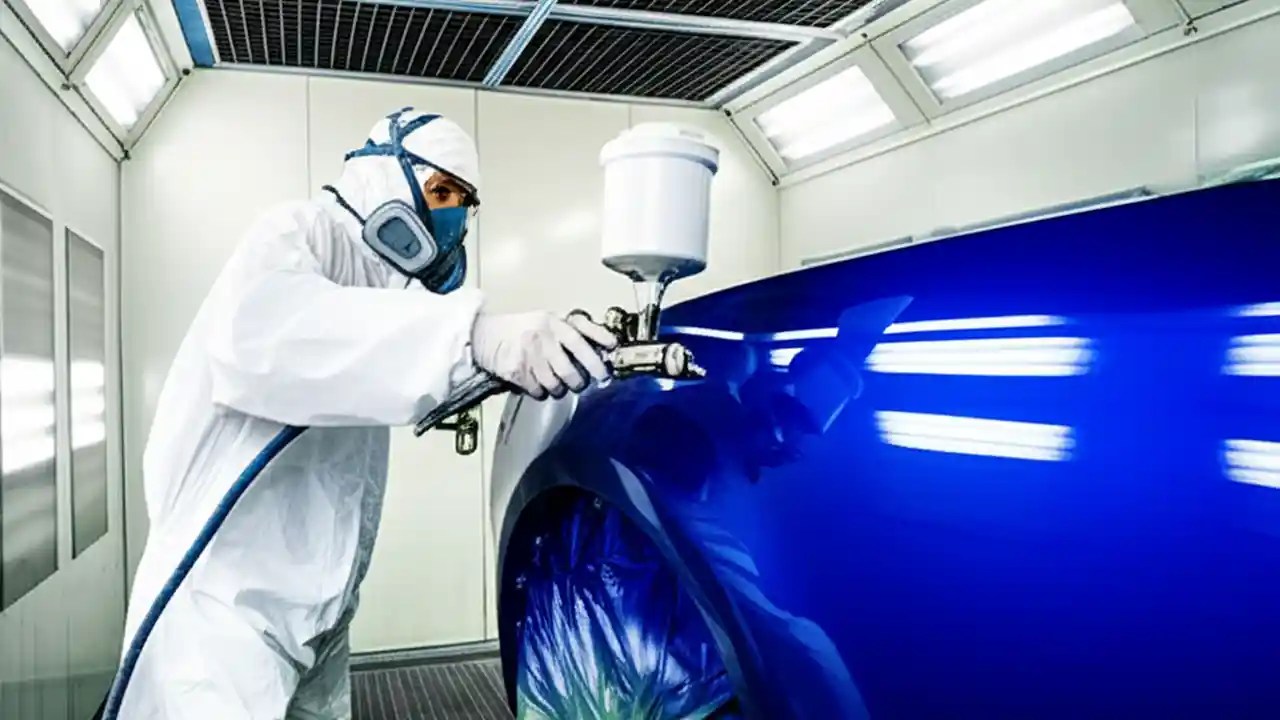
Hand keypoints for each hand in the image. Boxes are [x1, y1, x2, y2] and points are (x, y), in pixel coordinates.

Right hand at [471, 311, 617, 398]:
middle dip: (584, 381)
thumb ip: (571, 332)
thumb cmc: (522, 329)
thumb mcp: (547, 320)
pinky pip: (540, 392)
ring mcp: (530, 356)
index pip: (582, 332)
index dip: (601, 340)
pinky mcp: (518, 373)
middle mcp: (544, 338)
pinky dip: (543, 392)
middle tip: (585, 382)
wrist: (484, 335)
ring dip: (562, 389)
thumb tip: (603, 351)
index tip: (613, 348)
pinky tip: (539, 384)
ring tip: (559, 384)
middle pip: (573, 370)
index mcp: (554, 322)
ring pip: (558, 385)